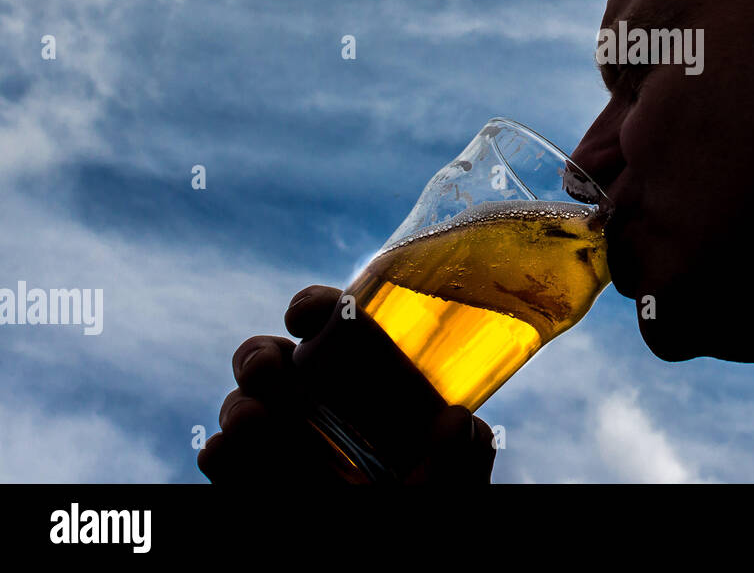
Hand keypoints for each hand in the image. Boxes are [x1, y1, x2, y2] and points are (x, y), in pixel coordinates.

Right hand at [198, 285, 496, 483]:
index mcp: (373, 391)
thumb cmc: (422, 517)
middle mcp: (321, 411)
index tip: (306, 315)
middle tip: (267, 368)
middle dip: (259, 354)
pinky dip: (219, 455)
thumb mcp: (450, 495)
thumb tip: (459, 421)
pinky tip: (220, 452)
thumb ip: (462, 464)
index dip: (318, 310)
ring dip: (238, 405)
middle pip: (278, 364)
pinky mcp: (253, 487)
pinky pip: (226, 466)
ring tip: (249, 420)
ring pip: (245, 410)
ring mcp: (282, 449)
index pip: (339, 331)